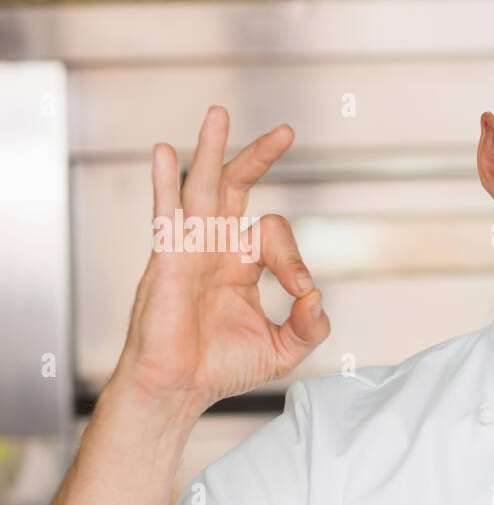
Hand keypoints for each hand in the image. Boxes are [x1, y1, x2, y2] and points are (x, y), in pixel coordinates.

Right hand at [112, 105, 329, 417]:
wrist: (180, 390)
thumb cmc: (221, 369)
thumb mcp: (284, 350)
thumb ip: (310, 327)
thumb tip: (319, 297)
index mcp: (241, 265)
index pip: (274, 236)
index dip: (295, 260)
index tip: (302, 294)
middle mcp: (215, 249)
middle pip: (236, 188)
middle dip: (259, 157)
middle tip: (285, 132)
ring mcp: (190, 250)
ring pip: (202, 189)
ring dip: (211, 150)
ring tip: (218, 114)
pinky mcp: (167, 261)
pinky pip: (166, 214)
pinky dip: (164, 182)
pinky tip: (166, 153)